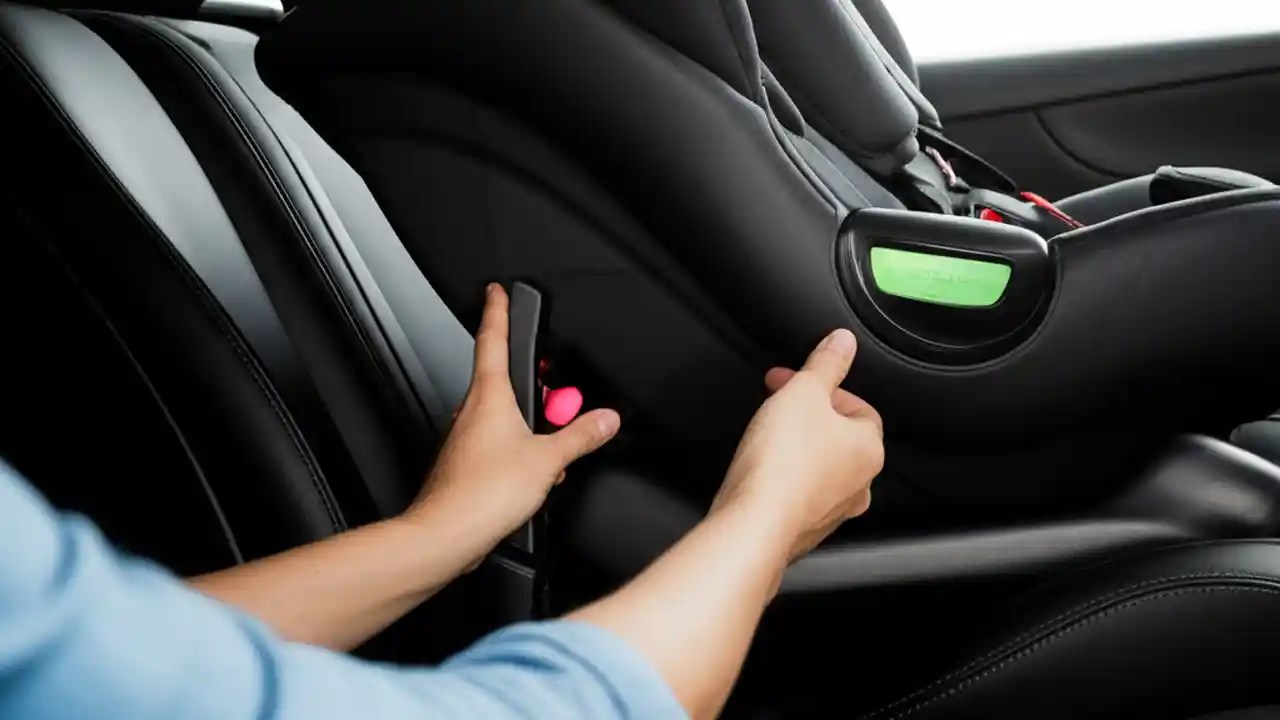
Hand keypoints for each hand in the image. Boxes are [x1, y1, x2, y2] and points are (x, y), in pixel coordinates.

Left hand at [405, 284, 620, 546]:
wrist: (446, 534)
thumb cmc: (483, 493)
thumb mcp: (548, 459)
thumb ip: (580, 436)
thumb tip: (605, 419)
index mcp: (490, 396)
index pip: (493, 340)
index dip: (498, 312)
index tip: (497, 292)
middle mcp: (472, 411)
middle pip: (506, 383)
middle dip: (534, 388)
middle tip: (558, 400)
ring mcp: (465, 438)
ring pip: (502, 418)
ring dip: (528, 426)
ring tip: (550, 453)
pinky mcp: (464, 464)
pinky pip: (496, 446)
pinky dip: (517, 453)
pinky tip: (531, 476)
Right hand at [711, 329, 882, 560]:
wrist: (755, 521)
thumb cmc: (782, 463)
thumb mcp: (802, 393)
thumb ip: (825, 363)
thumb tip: (842, 342)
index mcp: (869, 449)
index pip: (858, 406)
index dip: (824, 389)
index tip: (796, 382)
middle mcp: (860, 484)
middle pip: (838, 437)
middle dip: (808, 416)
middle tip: (777, 404)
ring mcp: (834, 510)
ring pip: (820, 466)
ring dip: (797, 447)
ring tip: (766, 437)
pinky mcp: (805, 527)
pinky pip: (800, 492)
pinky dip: (785, 477)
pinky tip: (762, 470)